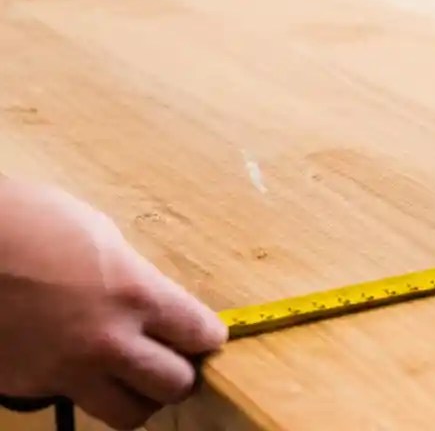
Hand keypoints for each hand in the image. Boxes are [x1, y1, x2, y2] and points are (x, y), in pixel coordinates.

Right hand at [0, 179, 226, 429]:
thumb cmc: (28, 222)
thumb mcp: (100, 236)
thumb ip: (134, 278)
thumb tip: (152, 302)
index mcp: (137, 295)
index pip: (202, 336)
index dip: (206, 336)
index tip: (201, 334)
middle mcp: (107, 342)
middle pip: (175, 386)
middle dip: (180, 373)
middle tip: (170, 358)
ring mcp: (65, 372)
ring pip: (128, 414)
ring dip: (137, 396)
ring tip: (129, 375)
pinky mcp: (28, 388)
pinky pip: (74, 402)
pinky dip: (83, 391)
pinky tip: (74, 364)